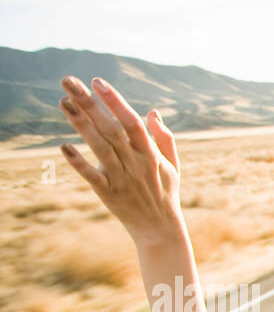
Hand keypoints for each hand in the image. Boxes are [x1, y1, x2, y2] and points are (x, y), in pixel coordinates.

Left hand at [57, 76, 185, 245]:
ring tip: (63, 102)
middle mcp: (136, 164)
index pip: (132, 123)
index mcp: (151, 154)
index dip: (115, 101)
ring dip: (82, 125)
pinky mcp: (109, 194)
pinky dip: (80, 163)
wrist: (160, 229)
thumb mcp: (172, 165)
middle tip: (69, 82)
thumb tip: (152, 112)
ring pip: (101, 148)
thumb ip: (164, 138)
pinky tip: (65, 147)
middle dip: (90, 104)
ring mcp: (122, 179)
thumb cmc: (165, 192)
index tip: (97, 81)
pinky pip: (93, 177)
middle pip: (111, 130)